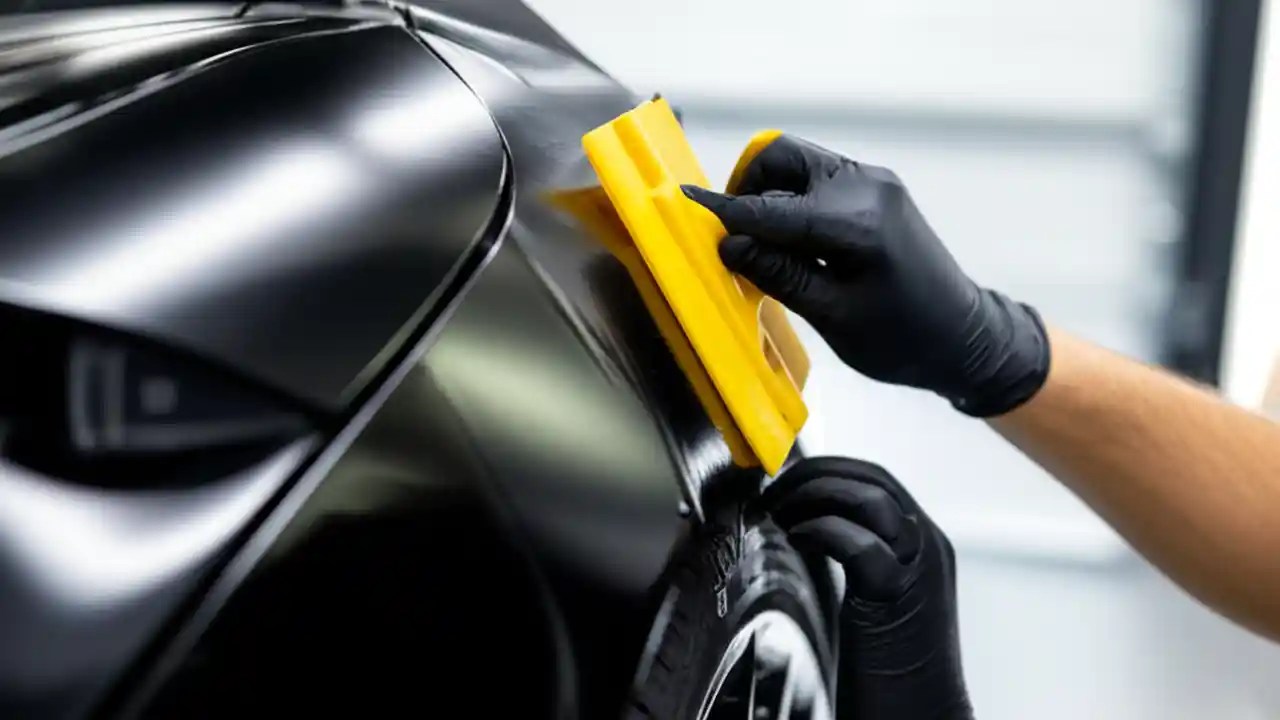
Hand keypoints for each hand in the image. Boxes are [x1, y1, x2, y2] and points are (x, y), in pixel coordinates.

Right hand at [683, 135, 1049, 416]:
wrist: (964, 339)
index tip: (684, 203)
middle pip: (781, 159)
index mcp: (856, 221)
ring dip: (770, 197)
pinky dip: (792, 203)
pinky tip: (791, 245)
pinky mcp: (875, 191)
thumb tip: (730, 245)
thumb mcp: (833, 317)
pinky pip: (817, 182)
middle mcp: (865, 186)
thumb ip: (779, 275)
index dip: (725, 210)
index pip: (770, 208)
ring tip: (763, 248)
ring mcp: (873, 184)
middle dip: (748, 191)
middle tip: (734, 238)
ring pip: (797, 167)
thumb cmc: (903, 340)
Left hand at [760, 456, 972, 719]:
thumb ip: (851, 555)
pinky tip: (795, 540)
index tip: (785, 482)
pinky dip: (821, 531)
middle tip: (773, 493)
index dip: (827, 470)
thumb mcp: (872, 595)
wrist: (922, 715)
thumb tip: (798, 526)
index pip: (875, 478)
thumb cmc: (890, 667)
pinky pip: (860, 542)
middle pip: (872, 479)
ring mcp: (919, 568)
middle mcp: (928, 545)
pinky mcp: (899, 596)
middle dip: (815, 475)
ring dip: (815, 496)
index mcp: (923, 542)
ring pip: (871, 498)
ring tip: (779, 513)